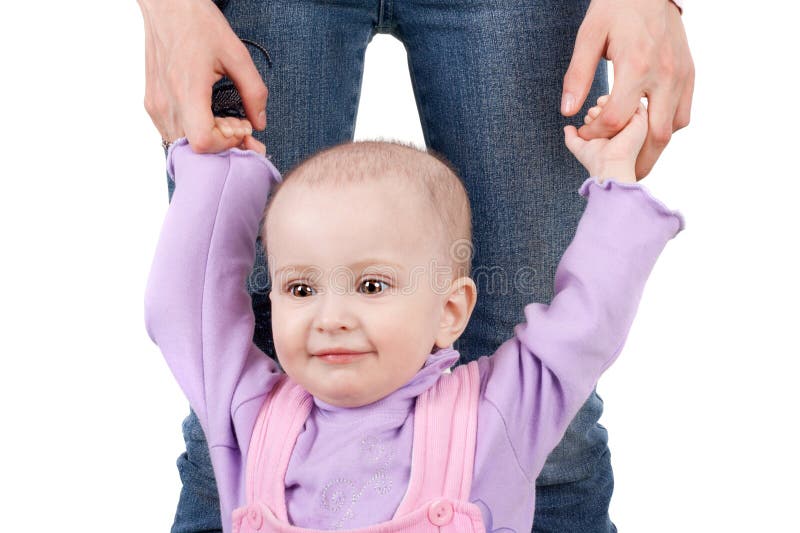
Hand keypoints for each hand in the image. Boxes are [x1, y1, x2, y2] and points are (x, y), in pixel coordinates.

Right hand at [137, 0, 267, 152]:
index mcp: (187, 90)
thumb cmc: (199, 23)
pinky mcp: (152, 102)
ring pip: (182, 143)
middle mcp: (166, 102)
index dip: (226, 143)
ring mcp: (156, 104)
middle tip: (239, 125)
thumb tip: (260, 122)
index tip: (241, 127)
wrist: (167, 5)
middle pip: (194, 149)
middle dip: (222, 144)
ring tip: (224, 119)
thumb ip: (253, 92)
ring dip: (208, 140)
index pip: (203, 142)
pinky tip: (208, 115)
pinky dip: (193, 132)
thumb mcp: (236, 54)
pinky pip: (172, 132)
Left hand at [561, 0, 693, 177]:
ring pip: (674, 127)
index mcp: (636, 66)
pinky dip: (668, 127)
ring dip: (655, 146)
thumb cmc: (615, 9)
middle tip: (621, 175)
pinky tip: (648, 130)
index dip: (598, 133)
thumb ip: (577, 77)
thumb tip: (567, 113)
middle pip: (655, 134)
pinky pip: (684, 112)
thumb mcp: (588, 37)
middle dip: (637, 160)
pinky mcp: (690, 73)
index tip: (584, 134)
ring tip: (634, 155)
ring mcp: (682, 74)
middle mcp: (664, 74)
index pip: (618, 118)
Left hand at [564, 95, 647, 183]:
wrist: (608, 167)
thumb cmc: (596, 160)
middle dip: (603, 103)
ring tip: (596, 111)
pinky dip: (620, 100)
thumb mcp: (580, 148)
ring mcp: (635, 123)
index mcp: (615, 130)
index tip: (588, 118)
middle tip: (592, 113)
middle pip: (617, 103)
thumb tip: (567, 128)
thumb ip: (572, 138)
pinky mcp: (641, 120)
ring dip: (609, 101)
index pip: (608, 111)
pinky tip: (606, 109)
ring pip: (625, 100)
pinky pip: (634, 102)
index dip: (597, 110)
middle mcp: (627, 126)